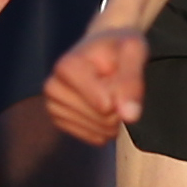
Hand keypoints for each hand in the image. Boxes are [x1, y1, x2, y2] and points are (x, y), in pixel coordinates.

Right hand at [42, 26, 147, 144]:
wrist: (102, 50)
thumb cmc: (118, 47)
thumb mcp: (134, 51)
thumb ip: (132, 81)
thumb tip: (130, 116)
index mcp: (66, 67)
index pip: (105, 104)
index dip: (122, 94)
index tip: (119, 72)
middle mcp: (53, 87)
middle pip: (103, 119)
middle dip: (119, 106)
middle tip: (115, 83)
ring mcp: (54, 106)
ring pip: (100, 132)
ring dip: (114, 118)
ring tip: (109, 93)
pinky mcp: (60, 121)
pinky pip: (95, 139)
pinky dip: (106, 127)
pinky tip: (102, 107)